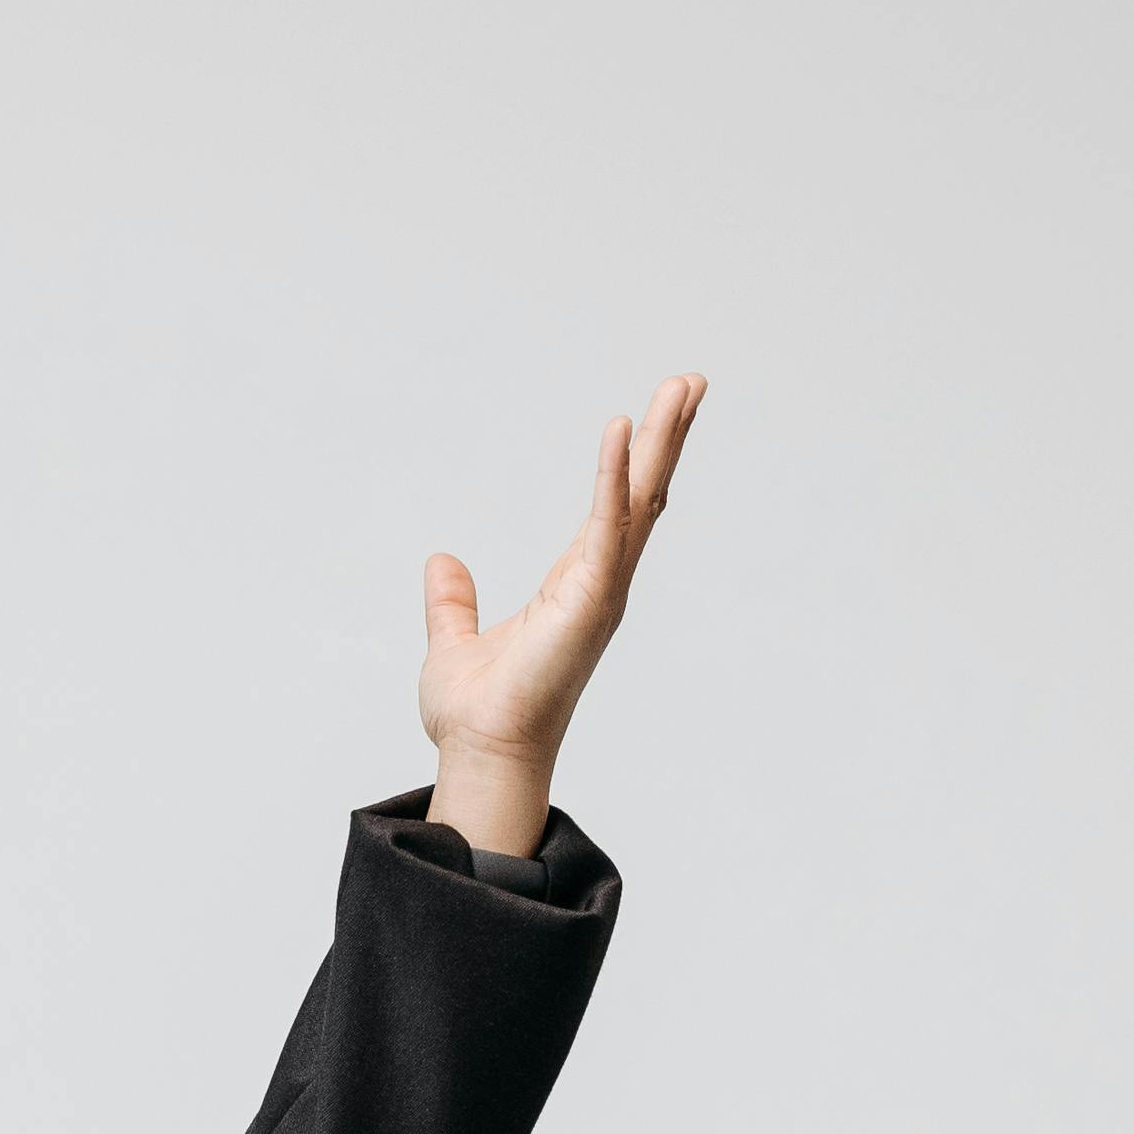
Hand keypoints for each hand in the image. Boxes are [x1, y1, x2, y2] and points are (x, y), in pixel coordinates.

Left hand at [421, 374, 697, 858]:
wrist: (481, 753)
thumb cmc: (479, 713)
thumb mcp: (455, 641)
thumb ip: (453, 602)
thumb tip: (442, 563)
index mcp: (576, 587)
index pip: (616, 510)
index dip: (635, 462)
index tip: (652, 415)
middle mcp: (600, 583)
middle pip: (644, 495)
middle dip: (668, 437)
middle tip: (690, 381)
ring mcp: (600, 591)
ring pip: (640, 500)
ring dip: (661, 441)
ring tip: (683, 386)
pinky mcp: (588, 600)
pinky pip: (605, 527)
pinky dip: (613, 478)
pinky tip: (621, 429)